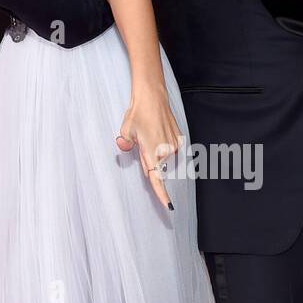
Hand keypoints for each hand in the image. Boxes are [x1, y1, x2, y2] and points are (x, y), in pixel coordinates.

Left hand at [115, 85, 183, 210]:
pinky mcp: (179, 138)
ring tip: (148, 134)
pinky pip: (169, 149)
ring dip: (155, 152)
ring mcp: (174, 145)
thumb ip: (125, 144)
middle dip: (148, 162)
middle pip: (156, 167)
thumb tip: (124, 148)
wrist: (153, 96)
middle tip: (140, 143)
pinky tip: (157, 131)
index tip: (169, 206)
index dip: (162, 194)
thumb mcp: (125, 131)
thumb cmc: (138, 113)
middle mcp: (165, 151)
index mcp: (151, 152)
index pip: (157, 179)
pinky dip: (162, 145)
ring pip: (162, 158)